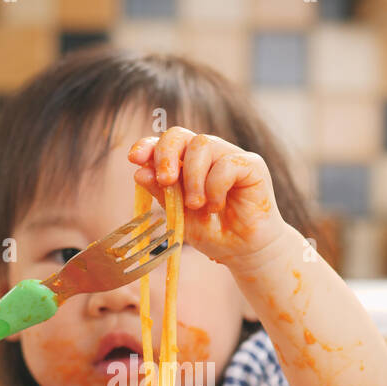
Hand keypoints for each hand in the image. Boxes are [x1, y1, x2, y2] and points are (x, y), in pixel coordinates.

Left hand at [128, 127, 292, 271]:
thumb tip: (139, 172)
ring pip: (203, 144)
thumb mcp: (180, 216)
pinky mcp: (251, 165)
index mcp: (187, 163)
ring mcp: (230, 156)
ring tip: (196, 205)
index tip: (135, 159)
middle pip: (180, 134)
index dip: (148, 145)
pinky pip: (227, 163)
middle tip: (166, 181)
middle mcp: (208, 155)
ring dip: (193, 177)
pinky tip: (217, 206)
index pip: (165, 143)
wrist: (243, 251)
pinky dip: (215, 186)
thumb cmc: (213, 232)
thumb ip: (162, 193)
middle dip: (166, 155)